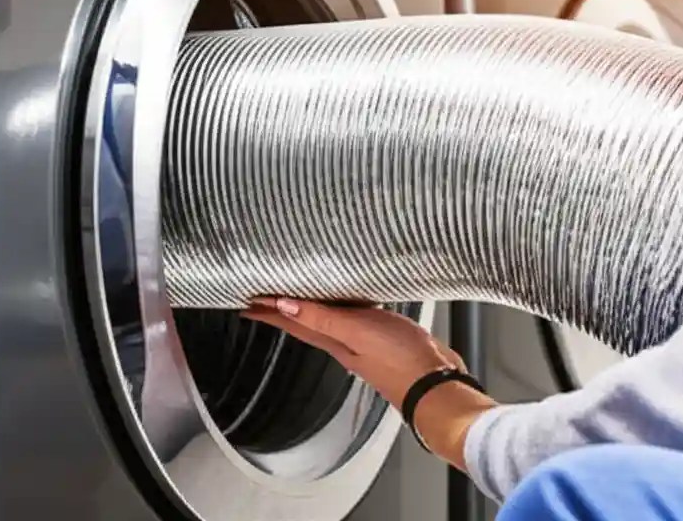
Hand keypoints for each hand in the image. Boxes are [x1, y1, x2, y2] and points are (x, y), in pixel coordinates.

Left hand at [242, 297, 498, 469]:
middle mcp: (343, 342)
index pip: (293, 322)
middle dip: (282, 309)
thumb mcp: (357, 332)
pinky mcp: (384, 337)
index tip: (245, 302)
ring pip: (328, 321)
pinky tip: (348, 301)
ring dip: (309, 308)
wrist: (437, 386)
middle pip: (305, 322)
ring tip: (295, 296)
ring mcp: (364, 342)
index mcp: (333, 341)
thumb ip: (322, 318)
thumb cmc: (400, 360)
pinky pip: (354, 319)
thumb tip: (283, 304)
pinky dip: (342, 308)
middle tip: (262, 297)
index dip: (268, 312)